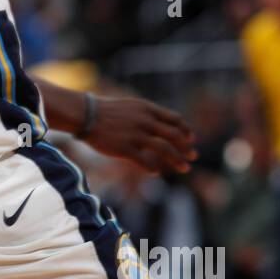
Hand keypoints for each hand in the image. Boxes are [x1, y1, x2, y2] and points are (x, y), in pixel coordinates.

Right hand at [82, 96, 197, 174]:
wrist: (85, 114)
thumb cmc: (105, 111)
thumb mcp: (131, 106)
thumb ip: (147, 114)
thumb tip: (160, 125)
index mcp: (148, 109)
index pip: (175, 120)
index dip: (186, 130)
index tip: (191, 139)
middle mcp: (146, 121)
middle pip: (174, 136)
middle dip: (186, 148)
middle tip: (193, 156)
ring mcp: (136, 135)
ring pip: (164, 149)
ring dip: (177, 160)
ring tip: (184, 168)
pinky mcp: (125, 148)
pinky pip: (145, 161)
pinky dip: (153, 168)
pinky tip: (156, 172)